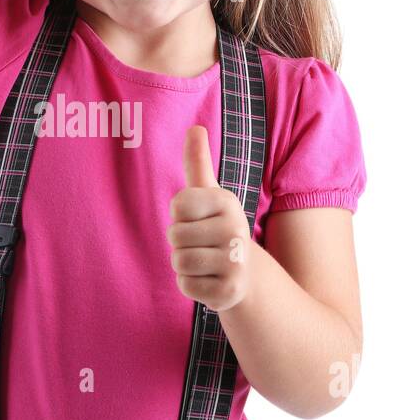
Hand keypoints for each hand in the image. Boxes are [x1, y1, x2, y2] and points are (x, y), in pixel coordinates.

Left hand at [166, 126, 253, 311]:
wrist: (245, 273)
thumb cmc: (217, 227)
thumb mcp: (209, 195)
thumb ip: (198, 163)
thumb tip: (195, 127)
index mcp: (228, 203)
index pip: (178, 205)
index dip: (181, 214)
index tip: (199, 218)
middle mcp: (236, 230)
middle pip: (175, 235)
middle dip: (181, 242)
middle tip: (203, 244)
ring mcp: (235, 263)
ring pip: (178, 261)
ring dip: (184, 264)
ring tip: (205, 261)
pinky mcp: (228, 292)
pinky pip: (185, 285)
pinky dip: (191, 284)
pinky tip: (209, 280)